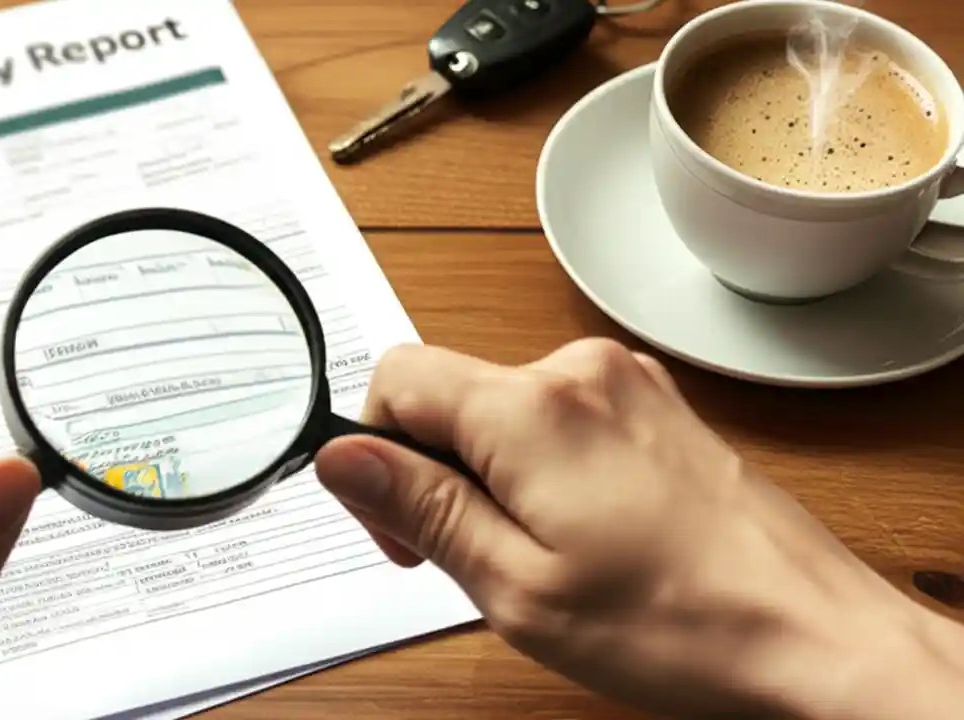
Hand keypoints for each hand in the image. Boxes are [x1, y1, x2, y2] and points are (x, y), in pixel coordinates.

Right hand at [316, 339, 963, 719]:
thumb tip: (342, 456)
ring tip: (540, 554)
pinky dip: (541, 467)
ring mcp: (624, 383)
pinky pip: (557, 416)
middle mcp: (579, 372)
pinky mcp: (651, 404)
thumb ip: (420, 507)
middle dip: (435, 471)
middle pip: (449, 393)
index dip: (373, 451)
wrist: (812, 632)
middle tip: (471, 556)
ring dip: (491, 475)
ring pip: (502, 409)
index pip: (396, 376)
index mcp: (533, 409)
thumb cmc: (682, 623)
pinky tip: (580, 533)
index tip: (397, 521)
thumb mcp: (517, 586)